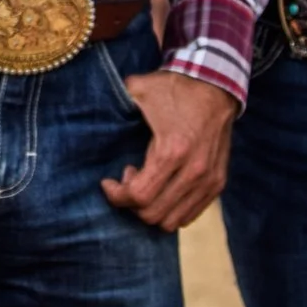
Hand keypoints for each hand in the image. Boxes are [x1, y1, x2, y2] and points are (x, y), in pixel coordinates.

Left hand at [99, 70, 236, 230]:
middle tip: (127, 178)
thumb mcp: (138, 89)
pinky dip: (170, 209)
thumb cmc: (172, 89)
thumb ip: (113, 102)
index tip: (108, 182)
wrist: (214, 85)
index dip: (116, 195)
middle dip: (131, 203)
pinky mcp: (218, 183)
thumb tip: (89, 106)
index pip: (139, 196)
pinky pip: (190, 215)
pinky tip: (162, 187)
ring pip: (172, 221)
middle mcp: (194, 171)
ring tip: (145, 183)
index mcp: (172, 151)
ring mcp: (208, 180)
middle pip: (152, 214)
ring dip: (151, 209)